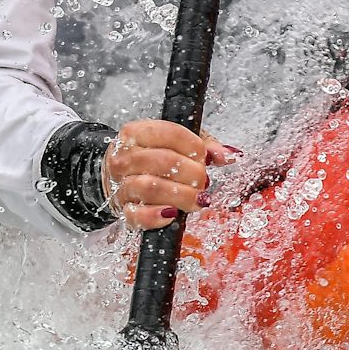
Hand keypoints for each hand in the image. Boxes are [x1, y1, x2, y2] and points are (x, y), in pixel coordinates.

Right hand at [101, 119, 234, 229]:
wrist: (119, 176)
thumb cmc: (152, 155)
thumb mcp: (176, 141)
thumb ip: (204, 145)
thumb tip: (229, 155)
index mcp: (136, 133)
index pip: (169, 133)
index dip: (193, 146)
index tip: (204, 156)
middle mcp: (124, 157)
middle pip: (164, 162)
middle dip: (192, 173)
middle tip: (203, 180)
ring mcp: (121, 184)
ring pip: (152, 188)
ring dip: (182, 195)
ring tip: (197, 198)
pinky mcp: (122, 210)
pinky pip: (137, 215)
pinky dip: (157, 216)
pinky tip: (173, 213)